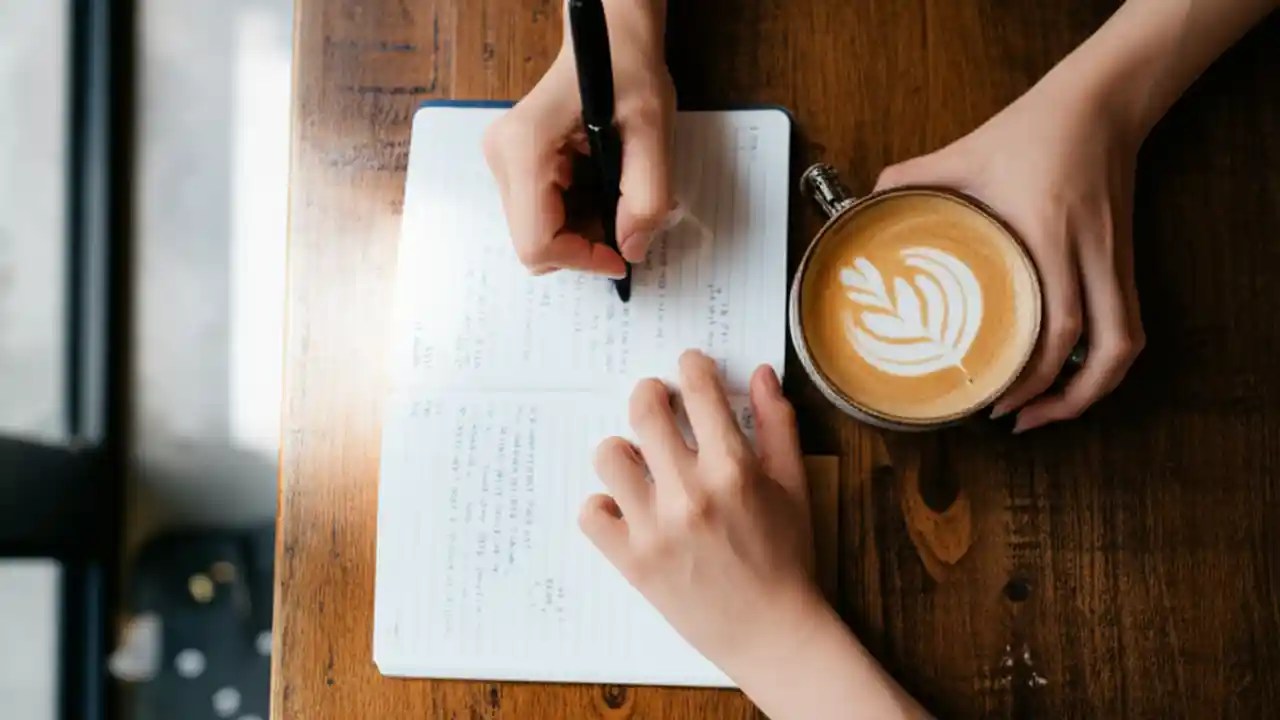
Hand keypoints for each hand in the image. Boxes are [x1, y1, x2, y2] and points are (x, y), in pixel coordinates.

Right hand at [482, 1, 674, 275]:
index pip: (537, 241)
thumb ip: (647, 197)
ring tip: (615, 194)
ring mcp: (503, 162)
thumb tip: (632, 250)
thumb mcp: (653, 132)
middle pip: (534, 242)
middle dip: (584, 244)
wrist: (611, 39)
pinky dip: (575, 215)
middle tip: (625, 218)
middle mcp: (502, 158)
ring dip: (581, 230)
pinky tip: (600, 187)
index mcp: (525, 149)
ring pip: (537, 232)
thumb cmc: (629, 72)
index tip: (623, 255)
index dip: (582, 259)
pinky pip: (540, 214)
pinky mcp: (513, 165)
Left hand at [582, 352, 927, 718]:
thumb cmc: (787, 557)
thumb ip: (777, 425)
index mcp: (733, 468)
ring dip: (624, 451)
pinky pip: (591, 512)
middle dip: (650, 394)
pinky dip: (604, 507)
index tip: (688, 367)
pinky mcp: (631, 561)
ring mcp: (654, 527)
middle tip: (656, 401)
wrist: (771, 632)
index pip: (698, 390)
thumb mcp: (794, 486)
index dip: (690, 366)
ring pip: (608, 456)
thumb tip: (758, 373)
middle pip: (643, 410)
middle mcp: (689, 492)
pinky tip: (627, 509)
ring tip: (641, 463)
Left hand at [875, 75, 1144, 432]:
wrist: (1100, 102)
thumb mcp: (961, 152)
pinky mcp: (1125, 260)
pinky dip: (1106, 360)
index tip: (995, 399)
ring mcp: (1115, 261)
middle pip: (1105, 351)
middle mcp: (1090, 257)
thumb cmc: (1031, 129)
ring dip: (1093, 389)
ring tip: (1050, 411)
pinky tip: (1073, 373)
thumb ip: (908, 179)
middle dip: (1065, 401)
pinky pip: (1130, 322)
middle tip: (1016, 420)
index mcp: (1047, 236)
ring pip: (1128, 344)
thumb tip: (863, 205)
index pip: (1056, 325)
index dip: (1032, 375)